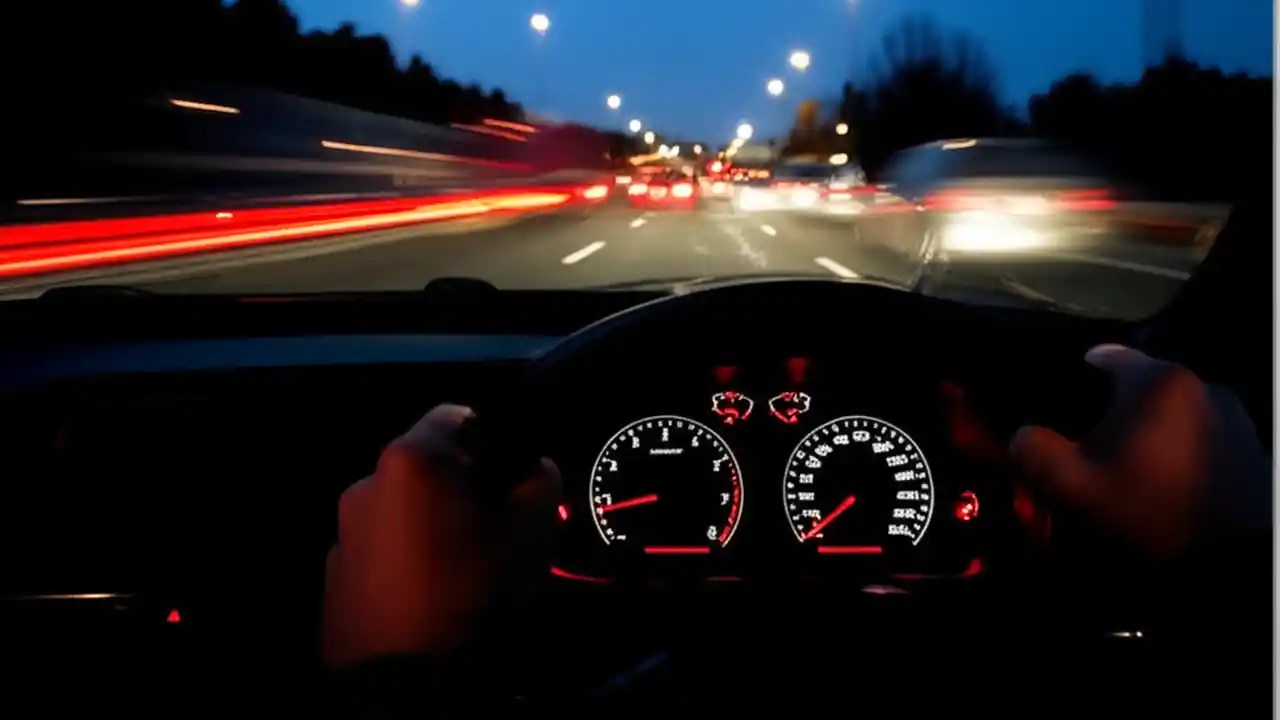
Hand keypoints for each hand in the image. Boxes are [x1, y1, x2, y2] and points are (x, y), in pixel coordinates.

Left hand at [322, 404, 559, 668]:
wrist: (403, 680)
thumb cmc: (471, 590)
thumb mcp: (531, 530)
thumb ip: (539, 480)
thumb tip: (533, 467)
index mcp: (413, 458)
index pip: (461, 414)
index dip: (496, 440)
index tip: (515, 477)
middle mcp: (367, 481)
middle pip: (431, 465)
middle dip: (465, 487)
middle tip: (498, 527)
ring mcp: (344, 529)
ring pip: (406, 508)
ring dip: (434, 523)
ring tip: (465, 565)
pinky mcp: (335, 571)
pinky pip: (383, 546)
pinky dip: (408, 557)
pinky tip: (431, 593)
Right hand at [1011, 344, 1267, 558]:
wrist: (1234, 552)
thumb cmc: (1152, 507)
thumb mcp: (1078, 487)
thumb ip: (1037, 453)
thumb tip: (1021, 436)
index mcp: (1158, 381)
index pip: (1107, 355)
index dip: (1077, 374)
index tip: (1063, 402)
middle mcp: (1200, 382)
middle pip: (1141, 382)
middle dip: (1115, 406)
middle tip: (1094, 440)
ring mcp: (1232, 411)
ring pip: (1172, 407)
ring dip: (1151, 425)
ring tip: (1132, 461)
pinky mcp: (1250, 441)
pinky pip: (1199, 428)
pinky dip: (1179, 442)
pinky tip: (1168, 474)